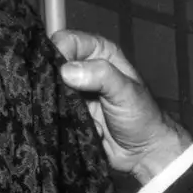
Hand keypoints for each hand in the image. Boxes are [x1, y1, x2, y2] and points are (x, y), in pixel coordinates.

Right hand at [52, 30, 192, 184]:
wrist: (142, 152)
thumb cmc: (142, 117)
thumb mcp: (125, 91)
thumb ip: (101, 76)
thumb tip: (67, 70)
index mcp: (99, 52)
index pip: (68, 40)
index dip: (59, 52)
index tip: (59, 72)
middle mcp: (84, 68)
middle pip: (53, 64)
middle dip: (55, 82)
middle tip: (67, 98)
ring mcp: (74, 91)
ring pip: (50, 90)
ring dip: (61, 105)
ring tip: (81, 115)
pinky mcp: (68, 112)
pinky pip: (53, 112)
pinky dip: (65, 121)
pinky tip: (84, 128)